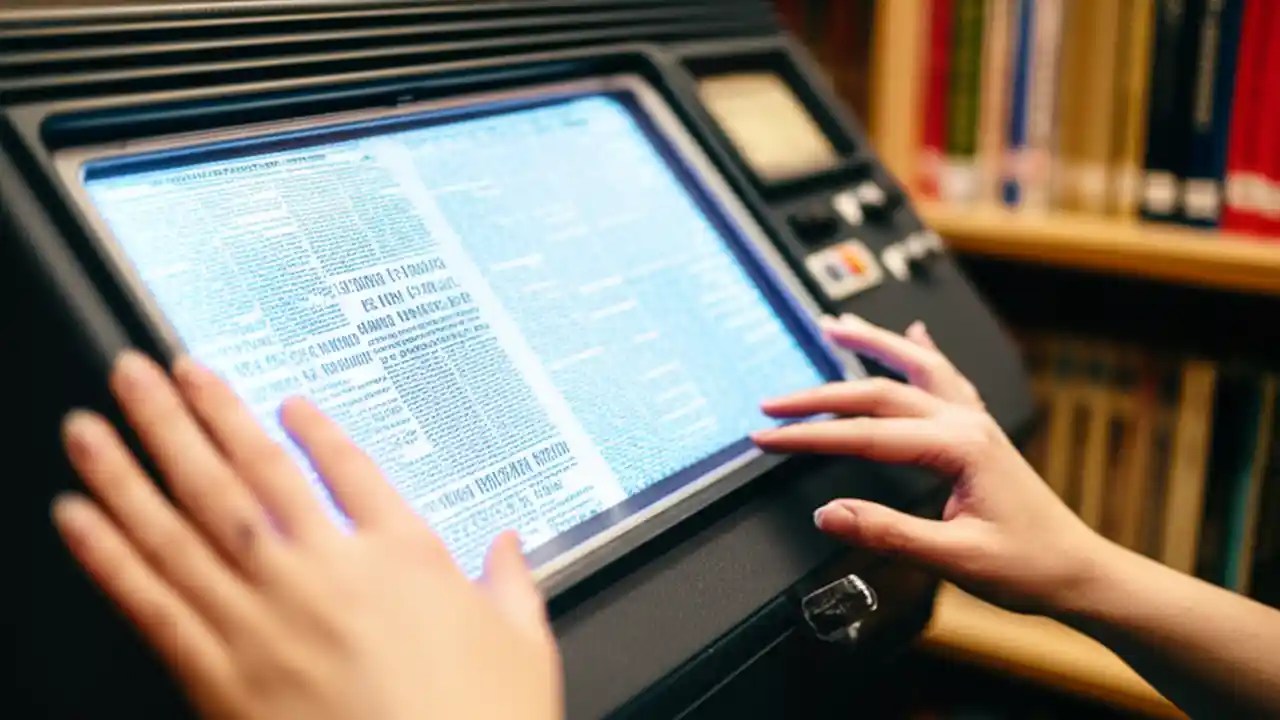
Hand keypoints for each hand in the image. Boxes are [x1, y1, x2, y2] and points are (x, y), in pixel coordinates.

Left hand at [52, 351, 562, 719]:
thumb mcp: (521, 646)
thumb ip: (510, 584)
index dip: (310, 428)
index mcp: (400, 556)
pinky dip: (110, 552)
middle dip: (195, 414)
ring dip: (136, 461)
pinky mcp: (220, 673)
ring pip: (188, 521)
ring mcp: (266, 617)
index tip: (280, 400)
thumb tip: (510, 545)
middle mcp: (324, 571)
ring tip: (98, 416)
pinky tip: (79, 514)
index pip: (345, 471)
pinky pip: (154, 601)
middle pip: (249, 473)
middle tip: (155, 370)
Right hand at [752, 315, 1107, 615]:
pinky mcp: (979, 432)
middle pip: (878, 393)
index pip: (866, 435)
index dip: (810, 437)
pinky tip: (915, 332)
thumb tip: (828, 513)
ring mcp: (975, 422)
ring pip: (914, 367)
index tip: (769, 437)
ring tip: (835, 325)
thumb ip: (887, 531)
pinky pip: (945, 377)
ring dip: (872, 343)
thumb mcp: (954, 559)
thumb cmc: (1029, 565)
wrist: (1080, 572)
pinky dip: (922, 352)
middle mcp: (966, 423)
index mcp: (958, 446)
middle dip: (819, 395)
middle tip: (773, 401)